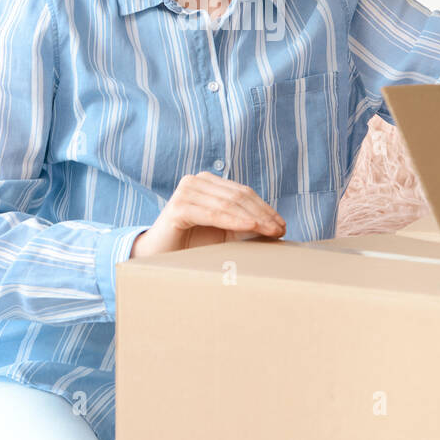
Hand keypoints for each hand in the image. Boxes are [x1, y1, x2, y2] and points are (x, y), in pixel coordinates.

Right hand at [130, 172, 285, 258]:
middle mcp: (196, 181)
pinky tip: (251, 228)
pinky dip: (234, 221)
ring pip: (229, 204)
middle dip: (263, 214)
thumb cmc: (191, 246)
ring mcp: (186, 191)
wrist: (157, 259)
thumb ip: (245, 226)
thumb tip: (277, 228)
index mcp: (207, 182)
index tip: (283, 225)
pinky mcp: (178, 207)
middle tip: (281, 230)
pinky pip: (213, 213)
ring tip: (271, 231)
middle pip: (238, 197)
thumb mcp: (224, 233)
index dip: (265, 208)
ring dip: (254, 218)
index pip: (243, 193)